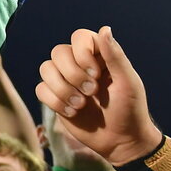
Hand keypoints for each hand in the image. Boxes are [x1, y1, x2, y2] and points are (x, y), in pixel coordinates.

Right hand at [35, 26, 161, 165]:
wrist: (121, 141)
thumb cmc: (130, 110)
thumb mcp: (128, 82)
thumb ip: (115, 56)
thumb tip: (105, 29)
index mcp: (99, 56)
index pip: (79, 36)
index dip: (82, 53)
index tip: (97, 74)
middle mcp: (79, 64)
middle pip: (58, 52)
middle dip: (72, 74)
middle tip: (91, 92)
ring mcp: (66, 81)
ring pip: (45, 69)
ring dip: (62, 89)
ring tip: (80, 105)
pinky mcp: (55, 98)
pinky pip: (40, 89)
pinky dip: (55, 102)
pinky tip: (73, 113)